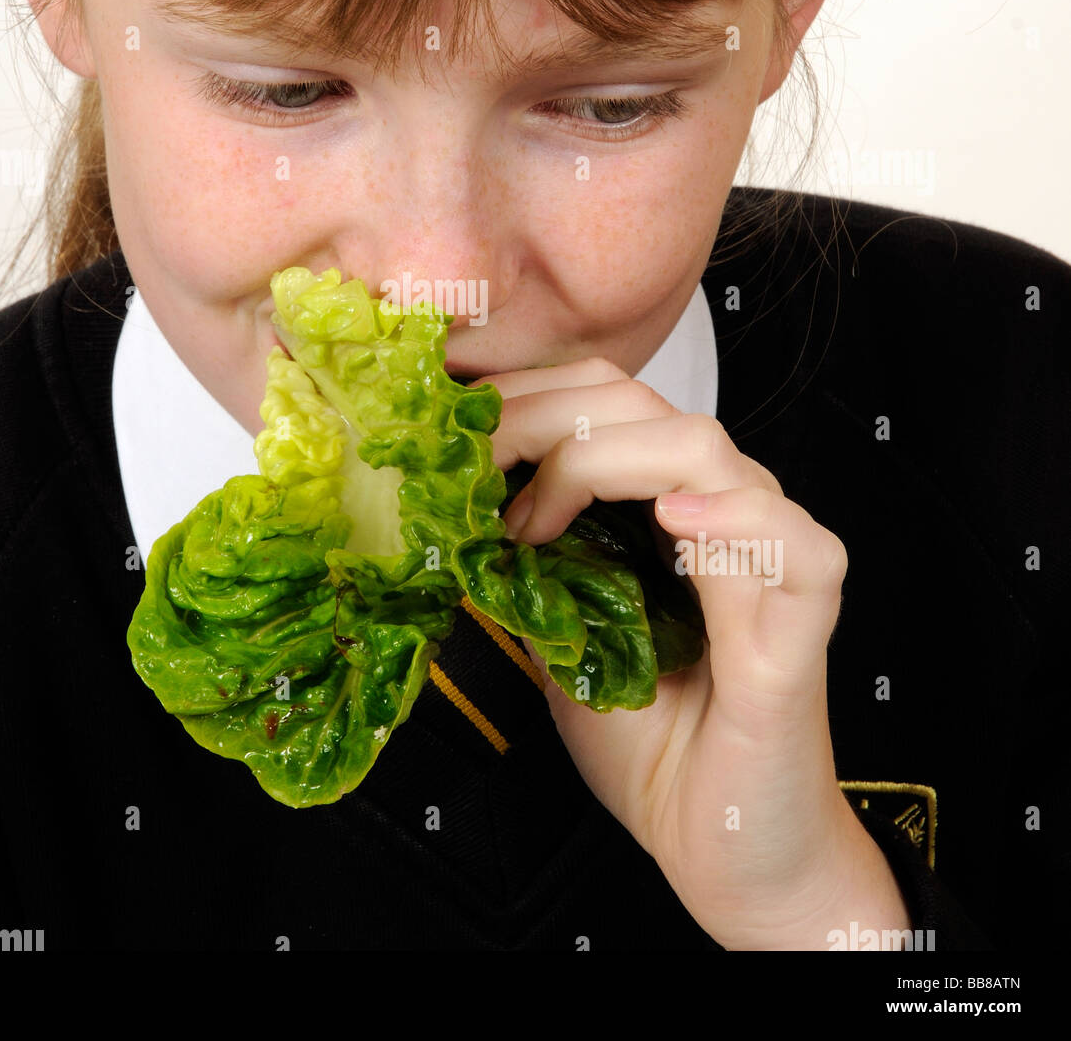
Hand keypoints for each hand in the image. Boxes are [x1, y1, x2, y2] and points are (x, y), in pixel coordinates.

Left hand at [469, 355, 910, 949]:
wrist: (725, 851)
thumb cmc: (654, 744)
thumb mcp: (559, 640)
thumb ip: (527, 574)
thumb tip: (450, 518)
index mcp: (668, 508)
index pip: (605, 401)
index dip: (524, 399)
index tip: (453, 434)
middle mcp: (721, 516)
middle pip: (639, 405)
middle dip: (537, 420)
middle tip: (471, 471)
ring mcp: (768, 566)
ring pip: (703, 449)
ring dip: (600, 462)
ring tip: (535, 523)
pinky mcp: (799, 635)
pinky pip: (795, 548)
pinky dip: (734, 520)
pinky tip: (674, 521)